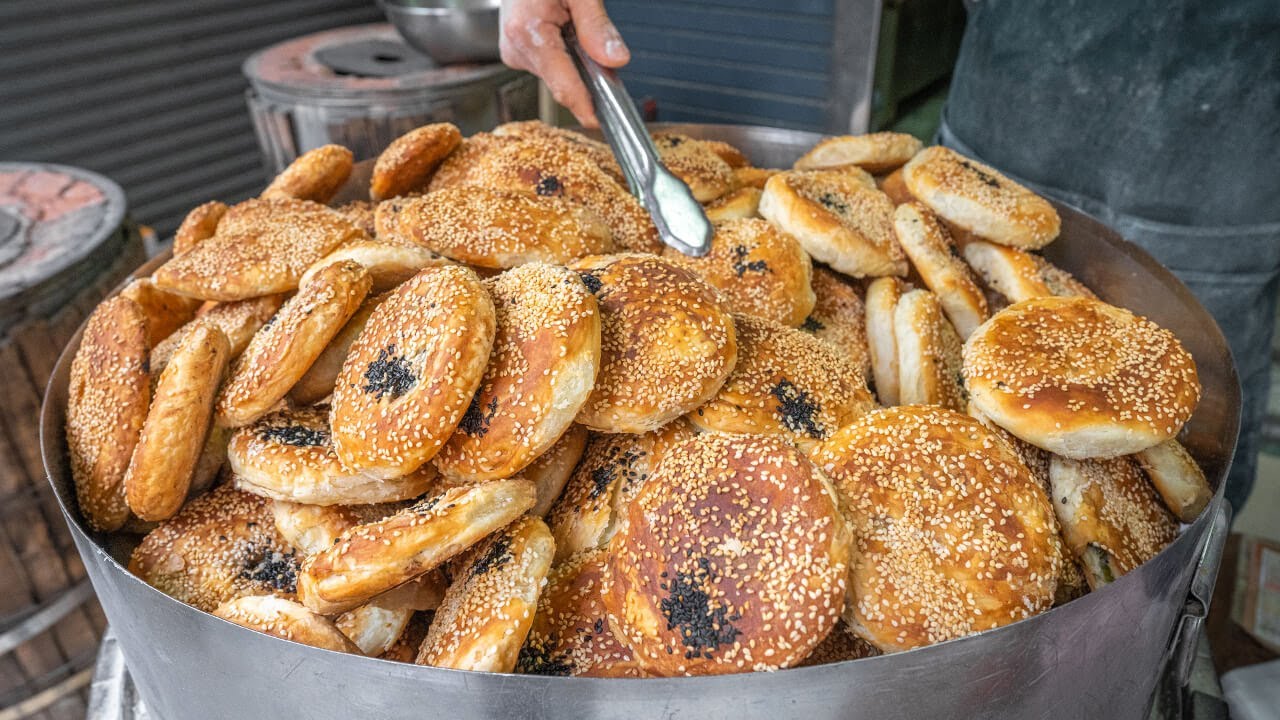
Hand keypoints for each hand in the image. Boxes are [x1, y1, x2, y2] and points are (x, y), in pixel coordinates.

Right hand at [499, 0, 630, 126]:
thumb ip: (596, 27)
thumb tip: (616, 61)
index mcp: (527, 33)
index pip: (563, 86)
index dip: (586, 107)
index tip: (602, 123)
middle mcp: (515, 48)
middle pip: (562, 83)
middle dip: (587, 76)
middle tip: (603, 51)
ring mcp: (514, 52)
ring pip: (557, 75)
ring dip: (576, 63)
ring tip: (575, 26)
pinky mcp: (518, 51)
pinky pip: (549, 65)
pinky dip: (565, 56)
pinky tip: (567, 33)